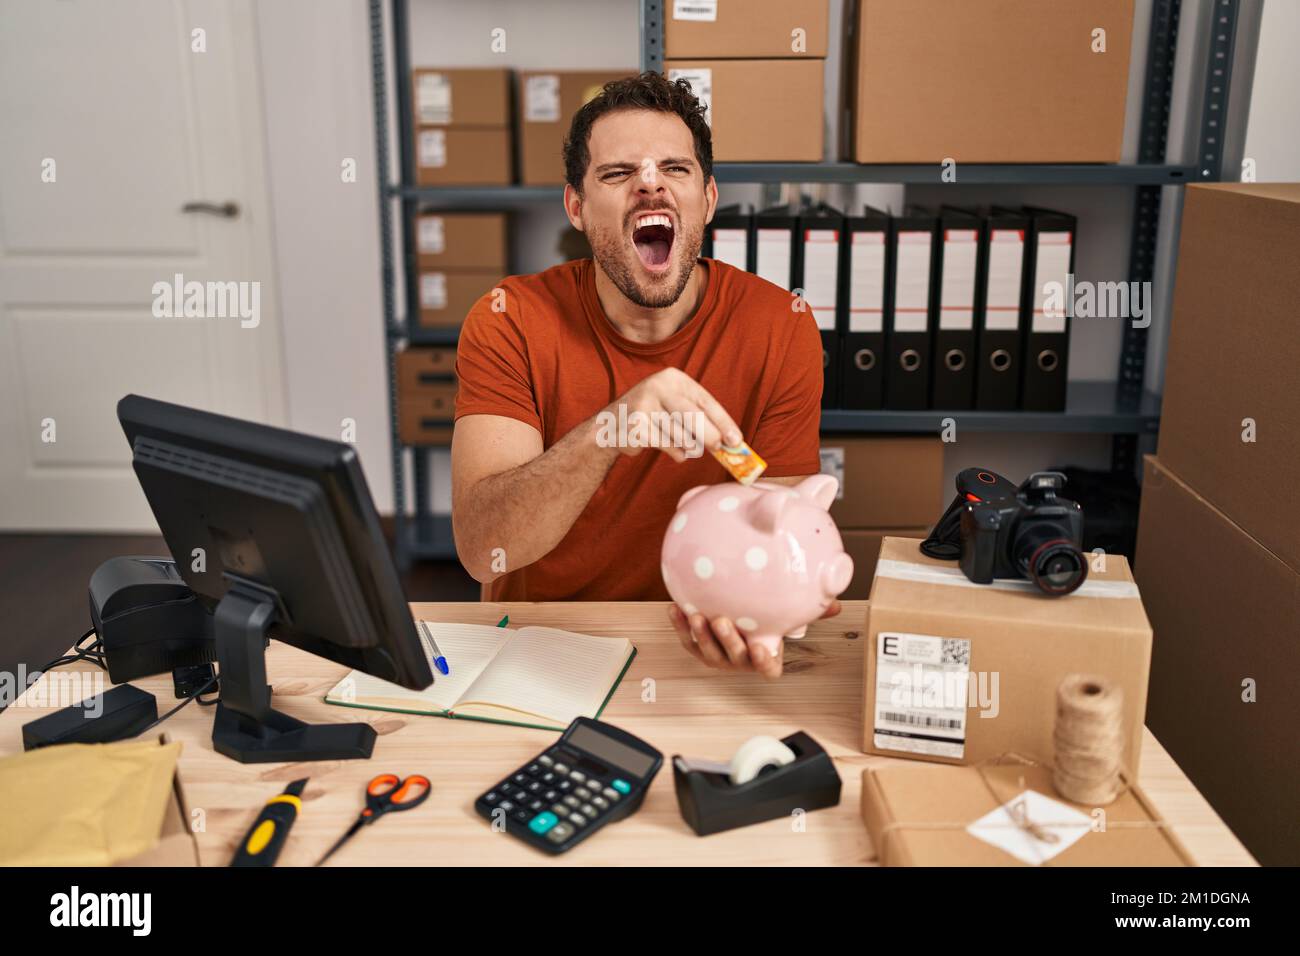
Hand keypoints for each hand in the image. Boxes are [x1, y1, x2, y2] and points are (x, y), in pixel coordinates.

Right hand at [608, 367, 740, 462]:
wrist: (612, 424)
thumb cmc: (655, 416)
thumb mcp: (676, 406)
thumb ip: (700, 418)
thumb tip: (729, 441)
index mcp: (673, 378)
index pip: (705, 400)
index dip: (723, 421)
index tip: (736, 439)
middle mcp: (658, 386)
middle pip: (693, 416)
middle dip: (710, 436)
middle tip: (720, 449)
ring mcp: (644, 405)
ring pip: (680, 435)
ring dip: (689, 447)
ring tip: (685, 446)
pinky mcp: (636, 426)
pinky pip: (667, 446)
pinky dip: (675, 452)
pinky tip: (669, 449)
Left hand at [669, 601, 842, 680]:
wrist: (741, 613)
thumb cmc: (769, 618)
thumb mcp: (790, 615)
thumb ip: (811, 610)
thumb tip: (834, 603)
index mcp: (765, 657)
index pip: (768, 668)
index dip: (764, 662)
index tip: (762, 649)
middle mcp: (742, 661)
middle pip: (734, 657)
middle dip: (728, 641)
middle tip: (723, 622)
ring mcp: (719, 656)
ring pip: (708, 652)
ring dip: (701, 635)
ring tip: (697, 617)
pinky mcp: (699, 647)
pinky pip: (686, 640)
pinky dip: (679, 626)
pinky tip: (675, 609)